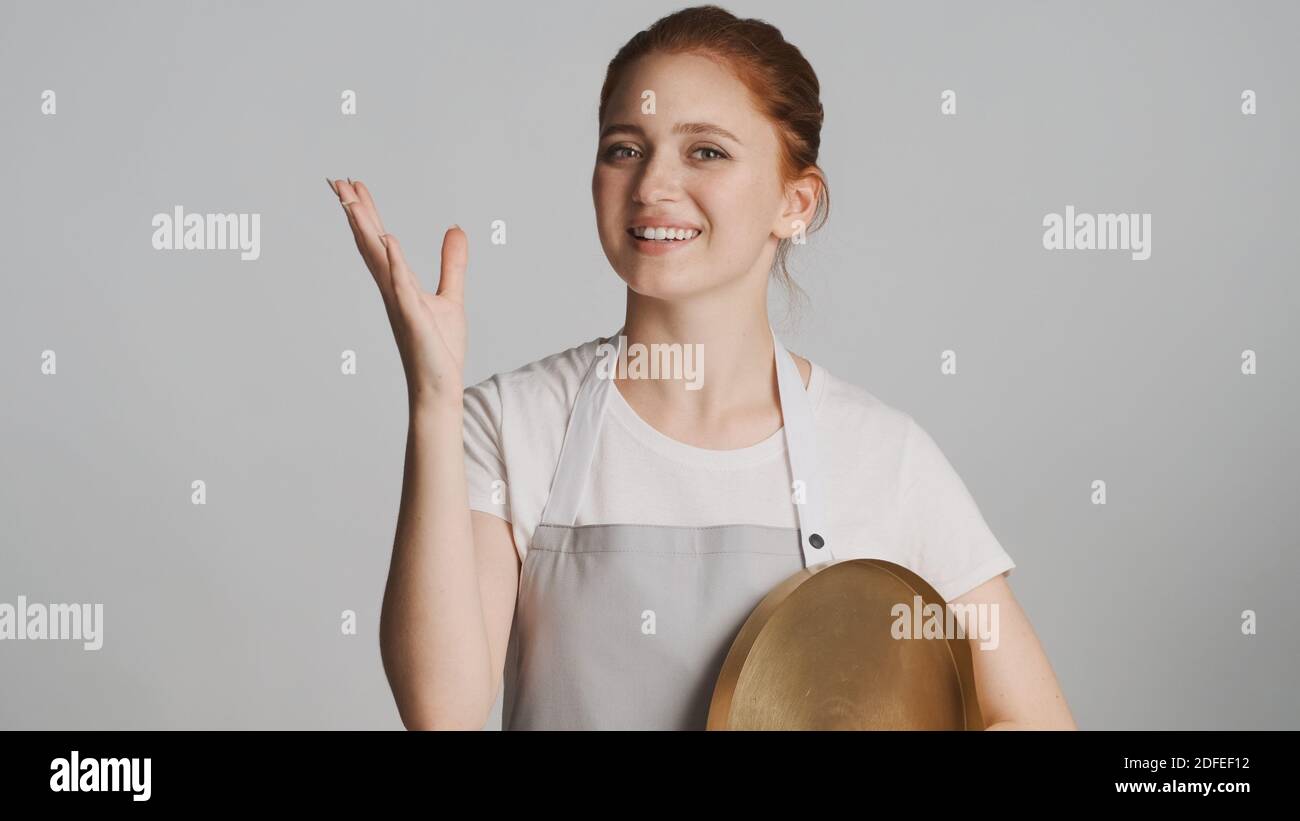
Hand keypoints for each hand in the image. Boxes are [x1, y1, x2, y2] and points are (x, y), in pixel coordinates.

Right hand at [329, 178, 467, 408]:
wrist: (439, 387)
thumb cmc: (439, 348)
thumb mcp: (451, 297)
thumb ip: (452, 263)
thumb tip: (456, 229)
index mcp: (399, 284)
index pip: (379, 241)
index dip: (367, 213)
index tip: (353, 185)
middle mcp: (392, 291)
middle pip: (369, 244)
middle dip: (355, 212)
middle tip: (338, 181)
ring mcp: (399, 303)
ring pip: (379, 259)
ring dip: (366, 230)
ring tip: (353, 200)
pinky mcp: (413, 317)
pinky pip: (402, 286)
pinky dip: (395, 263)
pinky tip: (389, 240)